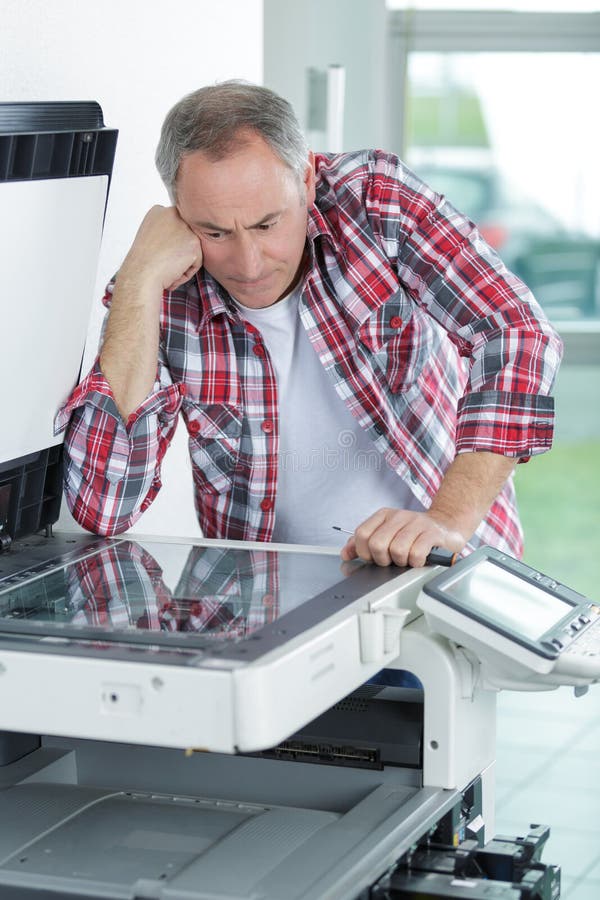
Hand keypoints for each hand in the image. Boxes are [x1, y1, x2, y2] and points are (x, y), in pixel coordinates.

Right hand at [119, 205, 202, 291]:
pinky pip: (196, 262)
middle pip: (186, 238)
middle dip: (176, 252)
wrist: (141, 275)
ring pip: (191, 251)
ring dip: (181, 263)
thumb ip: (165, 232)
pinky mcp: (194, 243)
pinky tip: (172, 271)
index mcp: (159, 211)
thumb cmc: (142, 263)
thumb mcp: (150, 237)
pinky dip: (186, 273)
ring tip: (165, 266)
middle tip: (162, 260)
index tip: (157, 252)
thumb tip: (178, 239)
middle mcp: (173, 214)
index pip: (176, 228)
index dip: (168, 245)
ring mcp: (185, 227)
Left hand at [339, 507, 465, 567]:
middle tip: (392, 560)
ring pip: (396, 550)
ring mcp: (416, 523)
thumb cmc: (413, 534)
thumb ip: (363, 544)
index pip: (361, 534)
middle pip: (377, 544)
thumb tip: (345, 554)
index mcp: (384, 515)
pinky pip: (415, 554)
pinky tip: (419, 559)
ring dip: (401, 562)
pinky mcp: (432, 534)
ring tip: (407, 558)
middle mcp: (399, 516)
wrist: (445, 527)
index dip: (364, 552)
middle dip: (382, 559)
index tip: (373, 557)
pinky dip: (415, 562)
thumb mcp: (386, 534)